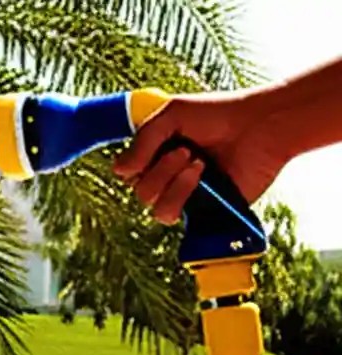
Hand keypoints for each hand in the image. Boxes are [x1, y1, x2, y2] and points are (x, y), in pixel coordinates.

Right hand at [113, 92, 288, 223]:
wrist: (260, 125)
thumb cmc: (218, 114)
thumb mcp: (170, 115)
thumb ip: (141, 142)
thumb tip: (119, 172)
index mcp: (157, 155)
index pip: (126, 172)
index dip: (135, 162)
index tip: (158, 143)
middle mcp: (168, 177)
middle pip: (139, 191)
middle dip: (161, 170)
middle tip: (187, 150)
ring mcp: (186, 195)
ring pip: (155, 208)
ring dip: (172, 184)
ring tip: (199, 163)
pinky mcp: (204, 210)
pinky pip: (175, 217)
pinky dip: (182, 195)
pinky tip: (204, 177)